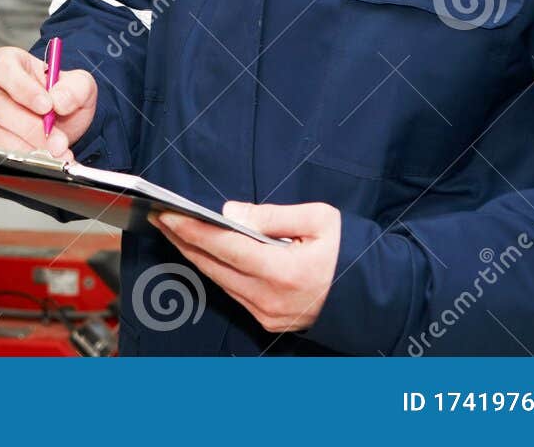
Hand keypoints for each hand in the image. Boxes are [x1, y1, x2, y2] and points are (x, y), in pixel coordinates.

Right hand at [0, 45, 96, 157]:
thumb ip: (75, 88)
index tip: (47, 106)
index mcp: (7, 62)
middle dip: (31, 127)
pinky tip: (42, 160)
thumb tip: (59, 101)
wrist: (59, 124)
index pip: (4, 70)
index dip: (23, 89)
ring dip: (27, 147)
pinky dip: (20, 159)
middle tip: (57, 141)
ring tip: (54, 152)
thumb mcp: (80, 86)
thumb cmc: (60, 97)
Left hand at [151, 201, 340, 333]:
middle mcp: (271, 298)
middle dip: (184, 240)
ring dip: (195, 255)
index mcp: (284, 272)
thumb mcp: (319, 220)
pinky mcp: (268, 320)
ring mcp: (268, 314)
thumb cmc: (349, 252)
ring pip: (219, 281)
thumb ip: (272, 215)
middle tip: (160, 216)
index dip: (193, 230)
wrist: (372, 296)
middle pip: (214, 266)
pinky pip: (232, 291)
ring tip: (174, 229)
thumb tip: (230, 214)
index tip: (168, 213)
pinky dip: (214, 270)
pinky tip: (201, 252)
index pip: (225, 248)